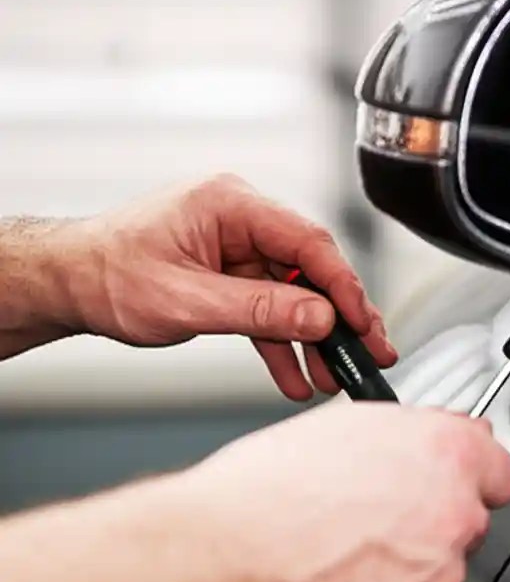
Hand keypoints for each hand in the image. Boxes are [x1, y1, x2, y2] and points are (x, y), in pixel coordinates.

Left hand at [66, 174, 396, 399]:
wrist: (66, 285)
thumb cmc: (107, 275)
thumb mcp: (187, 300)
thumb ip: (260, 310)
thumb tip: (321, 318)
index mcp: (232, 204)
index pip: (308, 242)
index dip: (342, 285)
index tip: (361, 323)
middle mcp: (241, 220)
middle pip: (310, 269)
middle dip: (341, 316)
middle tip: (371, 351)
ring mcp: (237, 248)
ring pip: (294, 295)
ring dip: (313, 339)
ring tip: (334, 377)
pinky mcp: (230, 276)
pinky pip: (268, 309)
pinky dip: (281, 343)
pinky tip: (297, 377)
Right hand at [184, 402, 509, 581]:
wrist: (221, 551)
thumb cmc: (268, 486)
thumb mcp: (349, 424)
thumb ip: (413, 433)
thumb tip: (434, 437)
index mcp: (446, 454)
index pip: (498, 469)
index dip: (472, 475)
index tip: (458, 482)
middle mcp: (454, 511)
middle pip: (468, 519)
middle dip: (433, 519)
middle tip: (374, 518)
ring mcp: (437, 573)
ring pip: (439, 569)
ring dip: (407, 563)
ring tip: (344, 550)